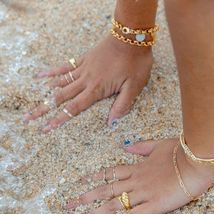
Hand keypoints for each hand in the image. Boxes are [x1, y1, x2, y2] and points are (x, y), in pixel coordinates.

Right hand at [23, 35, 153, 132]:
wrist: (132, 37)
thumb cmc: (135, 63)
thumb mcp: (134, 87)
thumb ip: (122, 105)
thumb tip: (112, 124)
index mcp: (96, 89)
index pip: (74, 108)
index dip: (60, 119)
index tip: (47, 128)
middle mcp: (86, 80)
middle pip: (61, 97)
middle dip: (45, 109)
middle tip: (30, 118)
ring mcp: (83, 69)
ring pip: (60, 83)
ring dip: (46, 94)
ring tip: (34, 104)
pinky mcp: (84, 59)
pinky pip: (65, 66)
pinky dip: (53, 72)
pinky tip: (42, 76)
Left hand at [66, 138, 213, 213]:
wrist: (196, 162)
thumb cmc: (180, 152)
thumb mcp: (158, 145)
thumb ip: (140, 147)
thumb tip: (125, 146)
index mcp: (136, 168)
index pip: (109, 173)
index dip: (93, 178)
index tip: (78, 183)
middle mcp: (134, 181)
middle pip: (104, 190)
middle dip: (85, 198)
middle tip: (68, 205)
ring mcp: (143, 194)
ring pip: (113, 204)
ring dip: (94, 213)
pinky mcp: (154, 206)